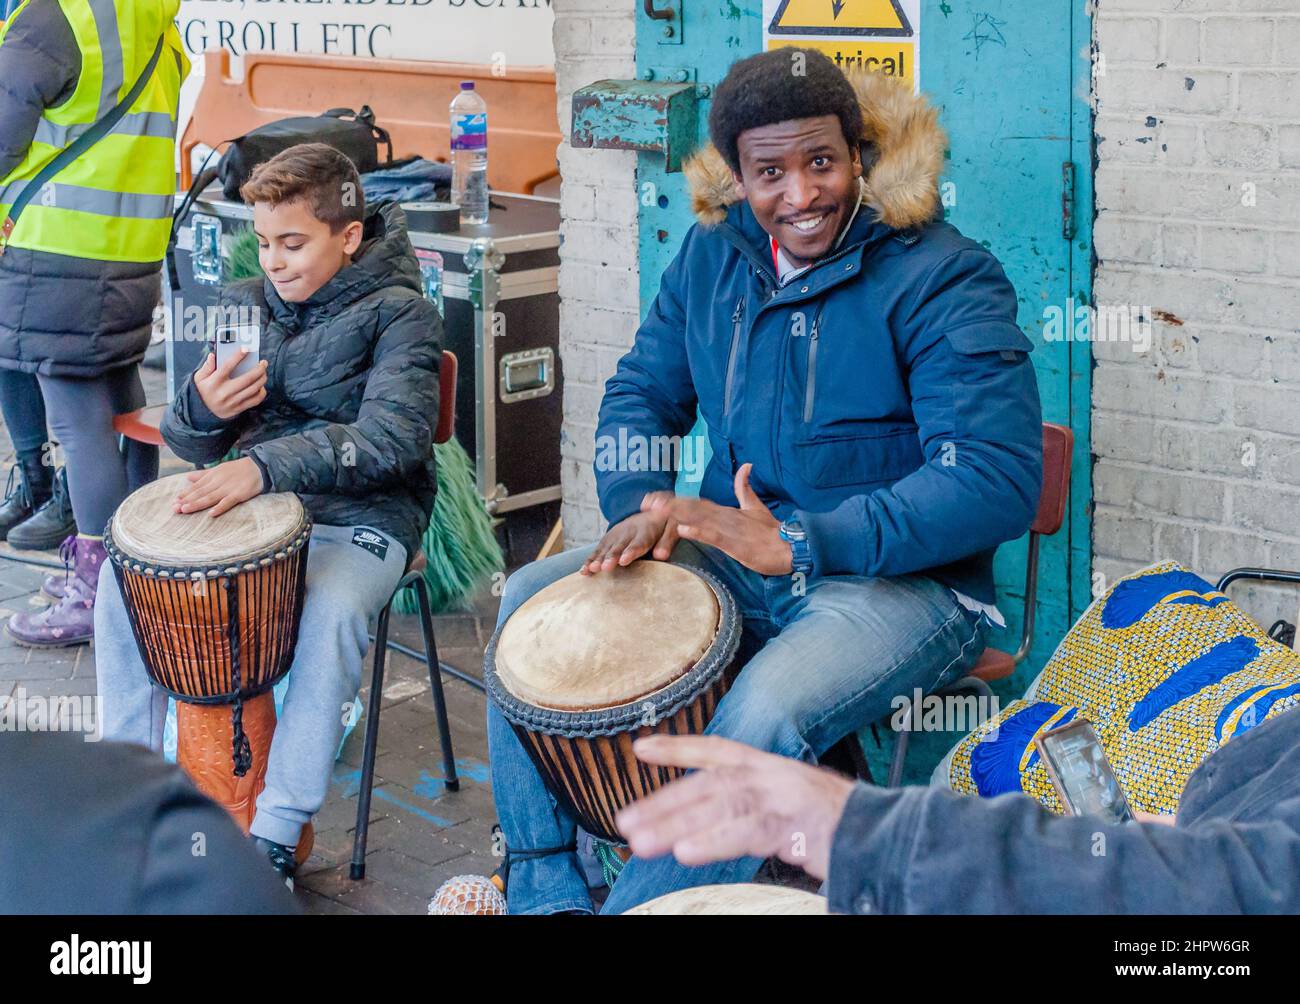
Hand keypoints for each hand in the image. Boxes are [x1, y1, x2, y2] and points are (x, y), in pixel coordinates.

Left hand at [174, 457, 264, 517]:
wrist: (260, 467)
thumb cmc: (239, 469)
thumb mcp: (220, 468)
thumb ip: (203, 474)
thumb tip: (188, 478)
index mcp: (213, 475)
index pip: (197, 486)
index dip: (185, 493)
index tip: (175, 500)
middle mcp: (218, 481)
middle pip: (200, 492)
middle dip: (187, 500)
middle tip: (175, 508)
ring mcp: (229, 488)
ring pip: (210, 497)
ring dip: (197, 504)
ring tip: (185, 510)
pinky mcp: (239, 494)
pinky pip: (228, 502)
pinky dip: (220, 507)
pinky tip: (212, 513)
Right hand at [194, 351, 267, 419]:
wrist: (203, 412)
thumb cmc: (204, 390)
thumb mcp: (199, 378)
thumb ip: (207, 366)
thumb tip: (213, 355)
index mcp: (214, 382)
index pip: (227, 366)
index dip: (237, 356)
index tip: (246, 349)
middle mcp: (224, 392)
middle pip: (247, 379)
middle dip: (259, 369)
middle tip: (264, 362)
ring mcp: (232, 402)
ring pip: (254, 389)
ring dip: (262, 378)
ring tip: (263, 372)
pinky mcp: (239, 408)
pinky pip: (255, 400)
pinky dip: (261, 391)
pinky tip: (261, 385)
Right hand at [582, 491, 678, 574]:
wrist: (649, 511)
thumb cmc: (663, 524)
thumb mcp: (671, 527)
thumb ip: (666, 541)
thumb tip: (661, 556)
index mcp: (645, 529)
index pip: (638, 542)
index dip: (630, 551)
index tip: (623, 560)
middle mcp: (627, 532)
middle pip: (618, 546)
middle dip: (611, 557)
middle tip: (604, 567)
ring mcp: (616, 535)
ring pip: (606, 548)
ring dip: (597, 559)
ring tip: (591, 570)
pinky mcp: (608, 540)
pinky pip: (598, 550)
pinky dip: (590, 559)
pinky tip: (584, 571)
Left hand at [616, 735, 854, 881]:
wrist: (886, 833)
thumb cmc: (836, 825)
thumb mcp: (787, 806)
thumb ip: (746, 809)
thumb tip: (695, 826)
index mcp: (768, 766)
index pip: (715, 750)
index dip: (678, 748)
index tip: (640, 748)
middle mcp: (771, 773)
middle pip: (706, 784)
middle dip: (662, 803)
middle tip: (624, 824)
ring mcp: (783, 795)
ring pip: (718, 806)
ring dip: (675, 824)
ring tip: (642, 842)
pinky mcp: (795, 824)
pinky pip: (746, 831)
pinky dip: (714, 841)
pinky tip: (686, 853)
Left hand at [643, 464, 791, 574]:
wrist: (790, 546)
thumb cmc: (771, 532)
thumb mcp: (756, 508)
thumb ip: (746, 489)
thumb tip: (745, 465)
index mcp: (724, 511)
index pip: (694, 503)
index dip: (672, 500)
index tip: (652, 499)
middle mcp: (723, 516)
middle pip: (691, 508)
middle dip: (667, 505)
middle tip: (645, 503)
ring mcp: (728, 529)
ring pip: (698, 519)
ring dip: (676, 514)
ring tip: (656, 511)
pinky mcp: (735, 543)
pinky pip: (714, 536)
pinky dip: (698, 531)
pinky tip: (683, 528)